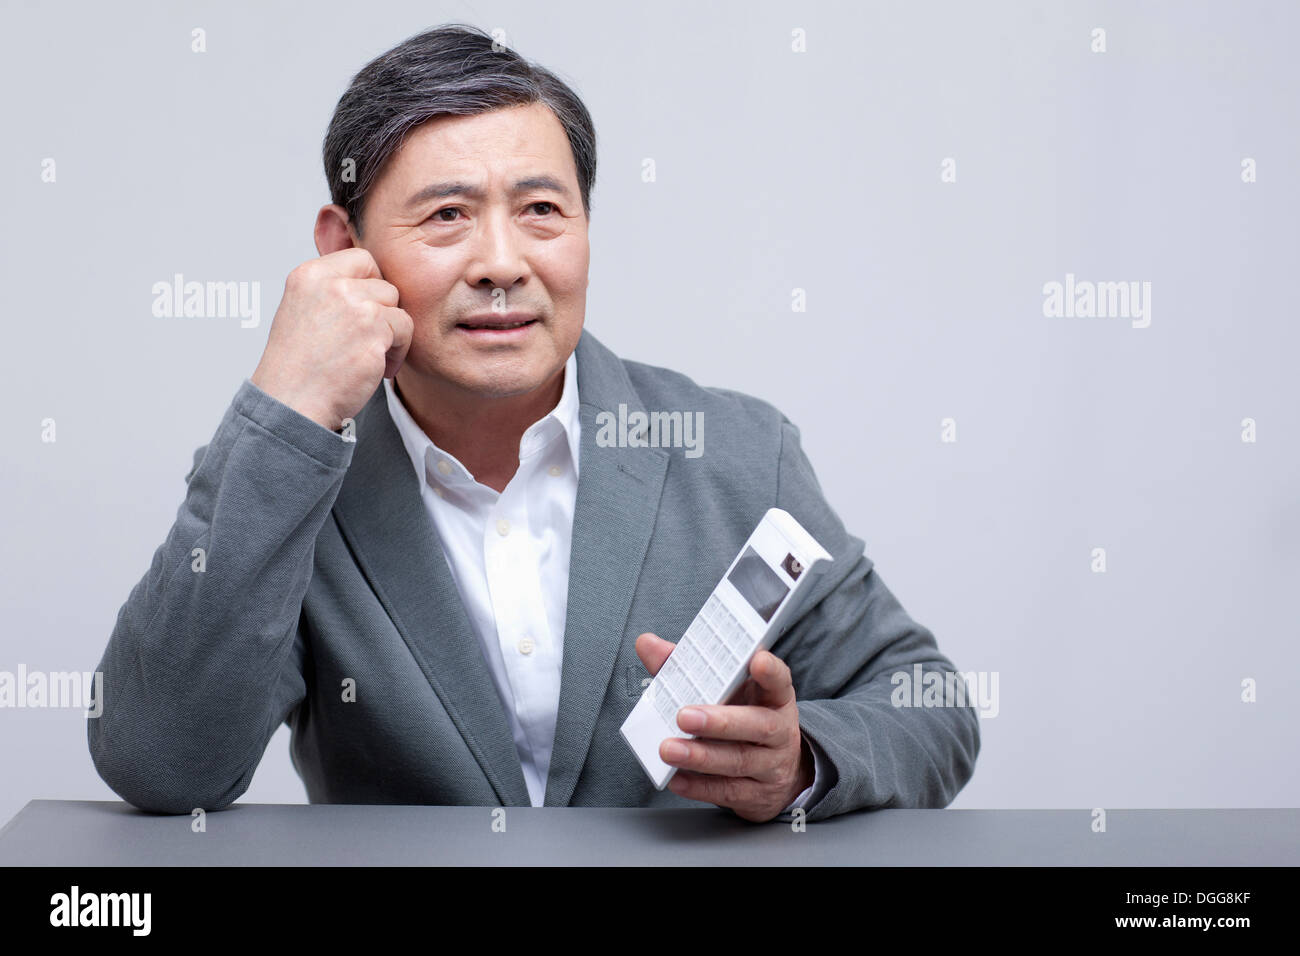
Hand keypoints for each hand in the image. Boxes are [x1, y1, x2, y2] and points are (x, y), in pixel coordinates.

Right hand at [251, 247, 412, 430]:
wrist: (293, 402)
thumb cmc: (299, 366)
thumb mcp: (303, 310)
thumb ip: (331, 290)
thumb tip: (369, 281)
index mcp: (309, 275)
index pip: (361, 259)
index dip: (371, 285)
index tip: (365, 310)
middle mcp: (332, 285)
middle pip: (384, 285)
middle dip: (383, 313)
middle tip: (368, 339)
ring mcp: (354, 306)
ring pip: (397, 308)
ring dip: (391, 334)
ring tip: (370, 356)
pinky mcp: (374, 331)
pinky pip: (405, 330)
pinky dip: (397, 352)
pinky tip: (376, 368)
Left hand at [635, 632, 814, 821]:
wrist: (777, 774)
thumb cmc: (742, 718)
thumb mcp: (726, 692)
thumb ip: (685, 667)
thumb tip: (648, 644)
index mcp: (774, 698)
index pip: (779, 681)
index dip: (770, 671)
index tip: (756, 660)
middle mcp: (778, 731)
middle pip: (757, 725)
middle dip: (720, 721)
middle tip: (684, 716)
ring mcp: (771, 765)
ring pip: (739, 761)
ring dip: (701, 756)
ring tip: (669, 750)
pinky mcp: (757, 795)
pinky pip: (728, 792)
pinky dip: (699, 786)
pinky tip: (676, 778)